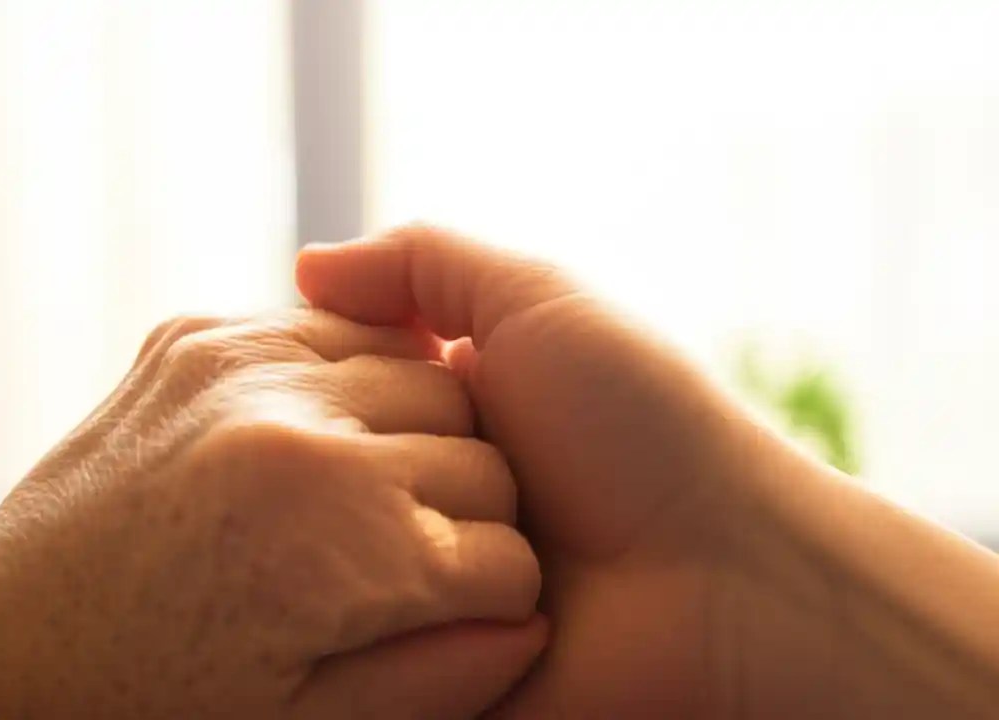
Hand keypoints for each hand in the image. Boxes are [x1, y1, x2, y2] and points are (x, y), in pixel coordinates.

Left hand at [0, 309, 543, 718]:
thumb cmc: (148, 713)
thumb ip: (433, 677)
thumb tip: (524, 620)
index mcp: (332, 533)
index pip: (503, 549)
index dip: (501, 595)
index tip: (472, 616)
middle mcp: (291, 422)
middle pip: (478, 449)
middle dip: (475, 513)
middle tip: (429, 562)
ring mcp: (234, 362)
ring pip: (420, 370)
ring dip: (425, 436)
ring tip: (386, 499)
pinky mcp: (192, 336)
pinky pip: (331, 331)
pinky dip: (356, 381)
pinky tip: (334, 440)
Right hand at [298, 226, 998, 717]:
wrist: (728, 591)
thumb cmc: (646, 432)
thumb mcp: (537, 301)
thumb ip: (425, 261)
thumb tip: (302, 266)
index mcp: (454, 411)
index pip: (335, 389)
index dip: (311, 381)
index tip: (290, 376)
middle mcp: (434, 491)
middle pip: (324, 471)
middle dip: (329, 463)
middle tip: (342, 464)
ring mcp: (430, 582)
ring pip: (329, 557)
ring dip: (356, 544)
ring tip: (395, 540)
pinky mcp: (424, 665)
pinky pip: (352, 648)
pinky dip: (364, 624)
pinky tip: (380, 606)